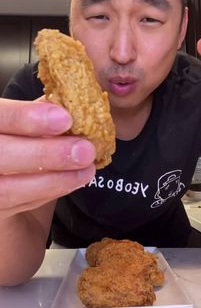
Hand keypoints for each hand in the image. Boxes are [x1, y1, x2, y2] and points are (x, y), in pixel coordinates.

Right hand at [0, 98, 95, 219]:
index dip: (25, 117)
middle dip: (46, 153)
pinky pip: (18, 204)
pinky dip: (50, 192)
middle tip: (84, 150)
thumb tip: (70, 103)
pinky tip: (73, 180)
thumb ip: (36, 109)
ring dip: (55, 179)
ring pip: (8, 188)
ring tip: (86, 168)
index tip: (64, 118)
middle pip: (1, 154)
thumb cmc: (11, 135)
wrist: (1, 171)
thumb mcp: (18, 117)